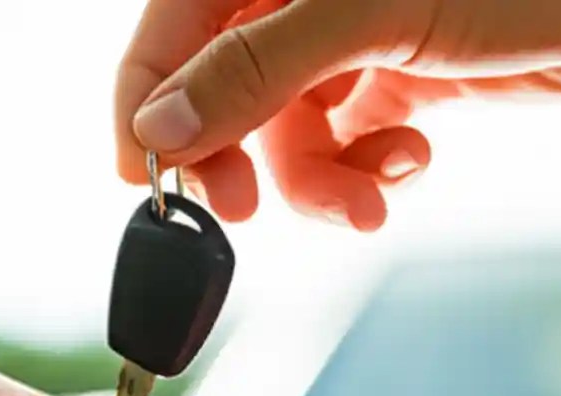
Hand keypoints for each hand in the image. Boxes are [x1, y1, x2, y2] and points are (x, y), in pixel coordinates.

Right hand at [115, 0, 560, 231]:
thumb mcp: (379, 14)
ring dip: (320, 178)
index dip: (149, 102)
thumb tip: (163, 125)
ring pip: (290, 128)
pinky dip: (368, 166)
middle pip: (224, 85)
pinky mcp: (400, 73)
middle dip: (240, 155)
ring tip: (371, 199)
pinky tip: (412, 159)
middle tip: (247, 211)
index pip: (173, 26)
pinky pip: (347, 138)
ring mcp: (354, 32)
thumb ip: (262, 67)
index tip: (148, 182)